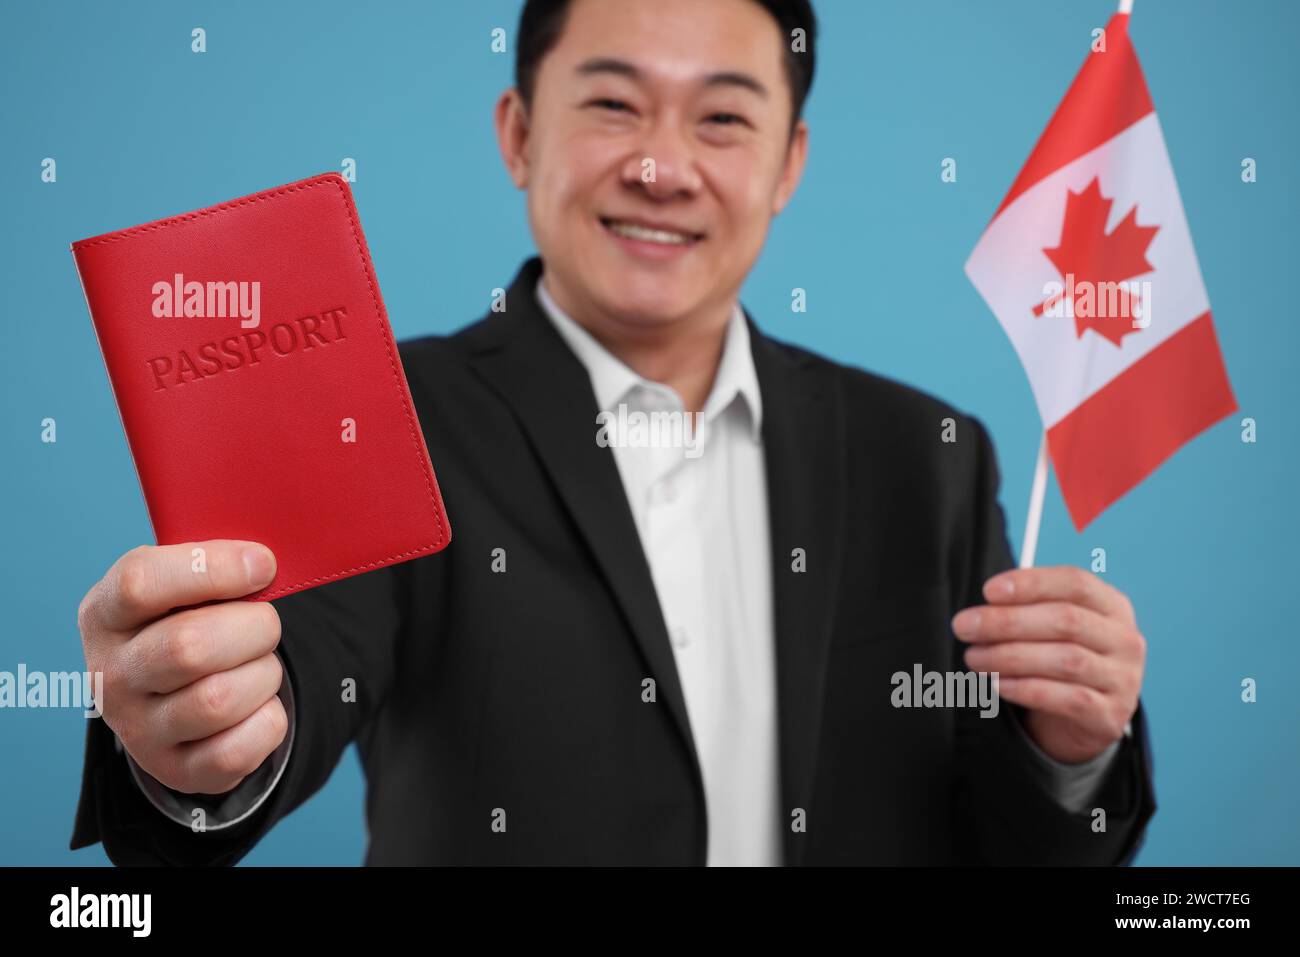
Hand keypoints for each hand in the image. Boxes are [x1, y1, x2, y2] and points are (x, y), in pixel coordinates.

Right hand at [77, 541, 287, 794]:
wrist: (174, 692)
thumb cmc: (189, 619)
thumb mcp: (185, 583)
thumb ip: (215, 564)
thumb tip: (264, 563)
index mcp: (105, 614)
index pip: (141, 583)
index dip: (214, 569)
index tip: (264, 566)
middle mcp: (111, 675)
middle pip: (189, 647)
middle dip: (254, 627)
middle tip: (265, 623)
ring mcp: (137, 729)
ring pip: (218, 700)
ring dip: (263, 675)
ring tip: (258, 664)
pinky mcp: (174, 770)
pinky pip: (236, 750)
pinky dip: (268, 722)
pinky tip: (259, 705)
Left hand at [952, 566, 1144, 763]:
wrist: (1083, 718)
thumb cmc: (1059, 657)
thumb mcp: (1051, 628)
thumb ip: (1027, 609)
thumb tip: (986, 606)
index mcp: (1112, 606)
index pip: (1076, 583)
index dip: (1031, 584)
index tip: (989, 591)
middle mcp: (1125, 640)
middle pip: (1066, 620)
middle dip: (1007, 622)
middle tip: (964, 626)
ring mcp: (1123, 679)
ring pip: (1065, 660)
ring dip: (1010, 656)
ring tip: (974, 658)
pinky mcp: (1109, 715)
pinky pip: (1066, 698)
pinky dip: (1025, 688)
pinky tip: (996, 684)